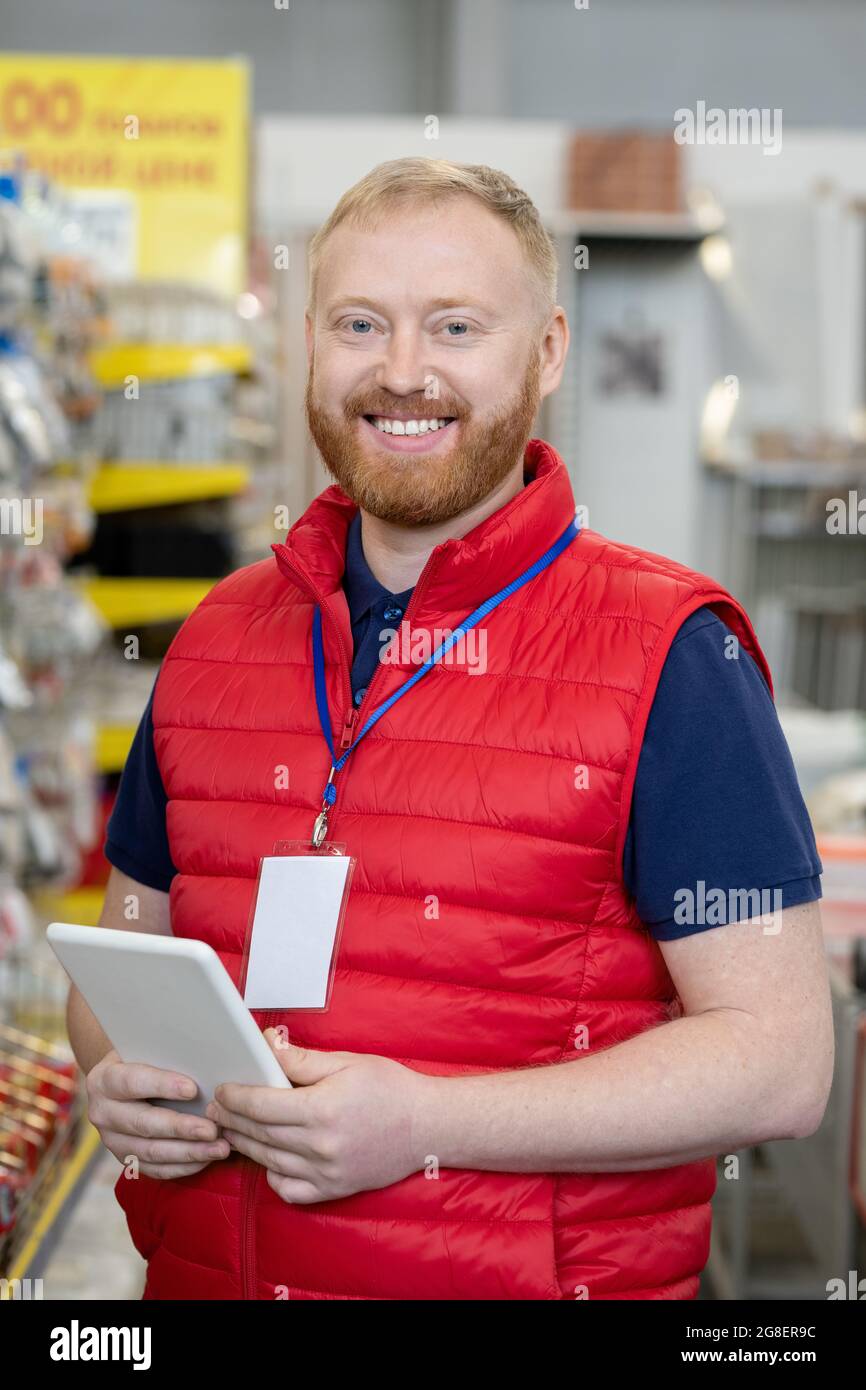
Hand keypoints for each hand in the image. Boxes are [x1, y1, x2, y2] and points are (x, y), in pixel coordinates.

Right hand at [86, 1049, 230, 1178]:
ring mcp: (112, 1140)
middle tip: (211, 1130)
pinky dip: (183, 1166)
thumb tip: (206, 1062)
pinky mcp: (126, 1159)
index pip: (132, 1082)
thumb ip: (167, 1056)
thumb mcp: (148, 1049)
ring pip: (151, 1152)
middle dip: (181, 1128)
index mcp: (104, 1080)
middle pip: (143, 1124)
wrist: (122, 1081)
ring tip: (218, 1148)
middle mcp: (103, 1113)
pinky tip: (206, 1159)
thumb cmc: (144, 1058)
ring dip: (189, 1152)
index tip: (193, 1089)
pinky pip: (155, 1169)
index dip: (162, 1085)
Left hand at [206, 1032, 429, 1203]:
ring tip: (231, 1130)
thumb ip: (302, 1060)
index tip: (222, 1090)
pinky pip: (289, 1190)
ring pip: (269, 1161)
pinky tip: (268, 1159)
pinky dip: (272, 1176)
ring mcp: (326, 1172)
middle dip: (232, 1119)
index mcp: (322, 1109)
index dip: (235, 1097)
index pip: (261, 1105)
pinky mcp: (333, 1190)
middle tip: (215, 1109)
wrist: (427, 1126)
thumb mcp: (347, 1062)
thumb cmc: (390, 1088)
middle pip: (260, 1133)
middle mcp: (320, 1145)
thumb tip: (267, 1047)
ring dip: (245, 1144)